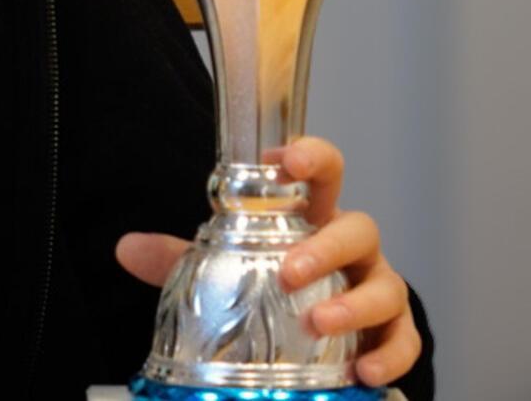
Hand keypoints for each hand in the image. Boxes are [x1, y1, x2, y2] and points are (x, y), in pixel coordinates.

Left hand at [114, 136, 419, 386]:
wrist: (316, 334)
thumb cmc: (275, 285)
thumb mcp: (225, 267)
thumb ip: (179, 256)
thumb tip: (126, 248)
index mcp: (315, 220)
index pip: (325, 174)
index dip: (313, 158)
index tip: (286, 159)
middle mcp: (354, 250)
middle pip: (359, 230)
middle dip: (326, 247)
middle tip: (289, 271)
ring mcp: (378, 288)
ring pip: (386, 286)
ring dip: (356, 305)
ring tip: (320, 326)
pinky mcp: (392, 333)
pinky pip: (404, 341)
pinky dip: (389, 355)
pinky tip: (365, 372)